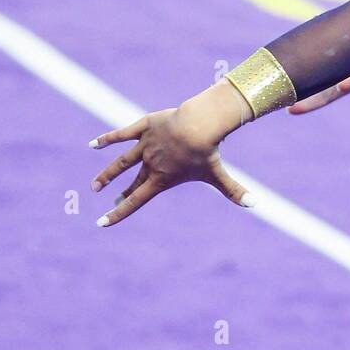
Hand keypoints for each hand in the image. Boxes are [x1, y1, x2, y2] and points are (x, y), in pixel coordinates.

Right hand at [88, 86, 252, 226]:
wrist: (197, 126)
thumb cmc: (207, 152)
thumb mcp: (218, 175)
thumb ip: (235, 191)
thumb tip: (256, 205)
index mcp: (161, 179)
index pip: (136, 201)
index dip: (118, 214)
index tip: (102, 223)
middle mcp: (149, 164)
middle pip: (132, 183)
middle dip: (120, 194)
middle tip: (112, 201)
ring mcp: (144, 146)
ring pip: (121, 162)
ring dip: (108, 174)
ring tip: (95, 185)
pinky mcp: (143, 128)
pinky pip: (121, 134)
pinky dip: (107, 140)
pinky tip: (92, 144)